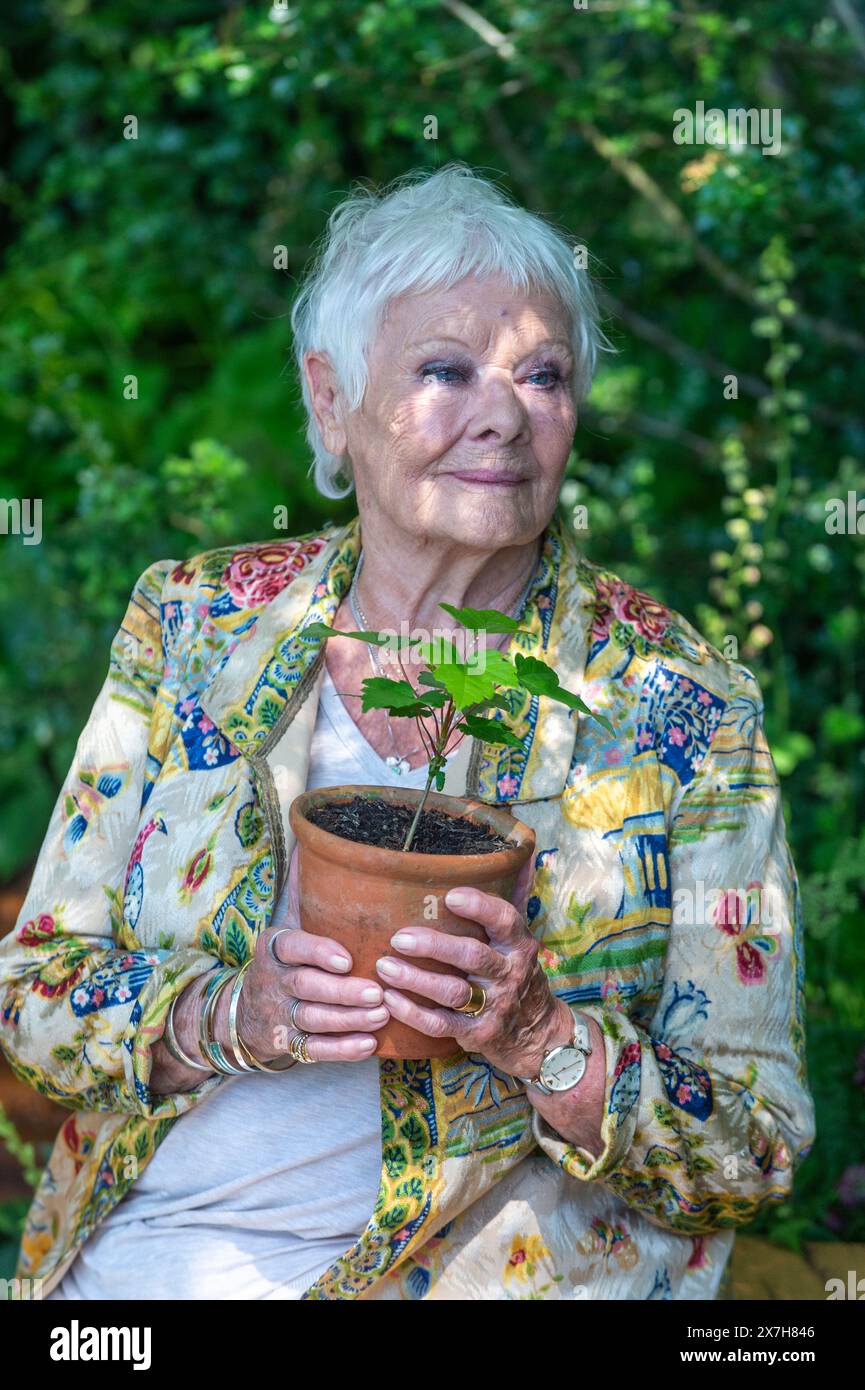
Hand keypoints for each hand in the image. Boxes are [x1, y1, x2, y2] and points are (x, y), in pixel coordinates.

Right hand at [235, 847, 389, 1062]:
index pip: (293, 947)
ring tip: (381, 1015)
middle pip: (306, 988)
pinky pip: (314, 1050)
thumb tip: (313, 837)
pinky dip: (341, 1050)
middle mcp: (274, 981)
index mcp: (275, 947)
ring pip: (313, 1021)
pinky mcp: (289, 1044)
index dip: (318, 953)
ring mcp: (280, 1015)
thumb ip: (302, 886)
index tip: (347, 958)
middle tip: (378, 992)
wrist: (246, 1011)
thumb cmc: (283, 958)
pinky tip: (368, 1046)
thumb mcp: (286, 921)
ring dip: (348, 1021)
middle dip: (342, 993)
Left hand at [373, 853, 571, 1076]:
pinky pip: (441, 1024)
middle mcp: (508, 974)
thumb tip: (520, 853)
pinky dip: (413, 1013)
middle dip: (434, 946)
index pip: (504, 919)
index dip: (478, 907)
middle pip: (471, 956)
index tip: (450, 896)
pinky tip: (390, 1000)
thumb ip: (515, 897)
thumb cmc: (518, 974)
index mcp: (518, 945)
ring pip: (452, 992)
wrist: (538, 1035)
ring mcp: (493, 1006)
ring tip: (384, 966)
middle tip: (398, 937)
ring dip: (416, 980)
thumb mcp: (522, 938)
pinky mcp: (476, 1033)